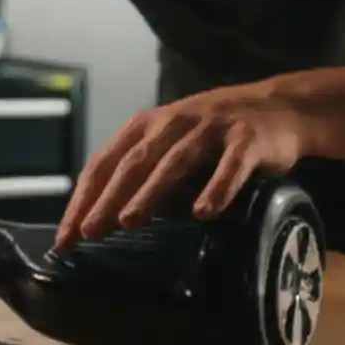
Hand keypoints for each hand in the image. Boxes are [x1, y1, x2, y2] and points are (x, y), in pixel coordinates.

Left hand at [55, 86, 306, 248]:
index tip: (67, 235)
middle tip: (89, 231)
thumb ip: (140, 175)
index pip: (104, 163)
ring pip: (174, 162)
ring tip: (130, 220)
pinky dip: (216, 187)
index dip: (83, 199)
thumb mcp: (168, 146)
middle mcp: (172, 123)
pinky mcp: (247, 138)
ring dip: (150, 192)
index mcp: (145, 127)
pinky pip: (230, 165)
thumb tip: (101, 222)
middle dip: (107, 198)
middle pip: (132, 163)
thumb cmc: (211, 136)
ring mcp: (210, 128)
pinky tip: (204, 212)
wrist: (277, 108)